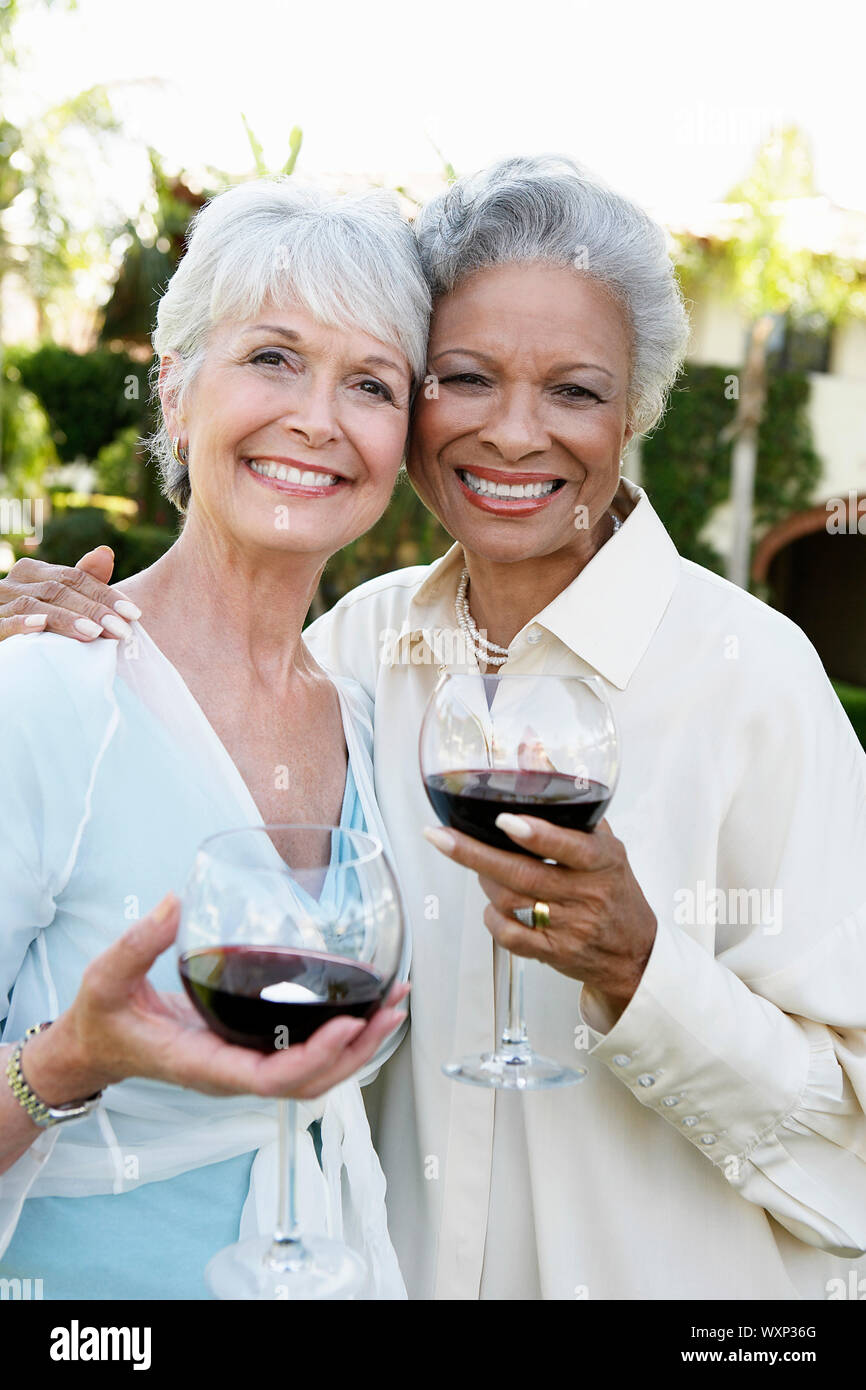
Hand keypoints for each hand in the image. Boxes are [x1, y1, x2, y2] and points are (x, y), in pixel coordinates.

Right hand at [0, 546, 138, 641]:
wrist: (2, 644)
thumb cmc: (31, 620)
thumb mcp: (58, 600)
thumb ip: (82, 580)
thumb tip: (106, 551)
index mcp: (33, 572)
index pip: (75, 577)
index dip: (106, 594)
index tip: (133, 613)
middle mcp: (15, 582)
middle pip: (59, 590)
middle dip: (94, 610)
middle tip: (121, 629)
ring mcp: (0, 603)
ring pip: (35, 605)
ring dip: (67, 618)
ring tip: (94, 633)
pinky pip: (5, 622)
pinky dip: (22, 622)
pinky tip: (41, 626)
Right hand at [24, 895, 408, 1104]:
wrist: (95, 1047)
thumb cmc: (102, 1018)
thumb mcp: (107, 978)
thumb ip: (138, 943)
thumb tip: (174, 903)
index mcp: (203, 1065)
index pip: (271, 1078)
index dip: (315, 1059)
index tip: (348, 1027)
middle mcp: (231, 1074)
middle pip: (308, 1083)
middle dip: (356, 1052)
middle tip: (392, 1009)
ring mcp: (243, 1066)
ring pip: (313, 1075)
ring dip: (358, 1047)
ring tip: (394, 1006)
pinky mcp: (249, 1051)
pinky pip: (303, 1057)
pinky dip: (340, 1039)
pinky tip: (362, 1008)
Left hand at [423, 815, 655, 1020]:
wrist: (633, 953)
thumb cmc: (613, 889)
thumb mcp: (604, 843)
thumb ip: (567, 802)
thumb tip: (531, 751)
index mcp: (601, 861)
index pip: (569, 846)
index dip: (537, 835)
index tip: (505, 820)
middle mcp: (586, 894)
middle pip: (522, 874)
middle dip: (474, 854)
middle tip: (440, 836)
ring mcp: (569, 927)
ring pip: (510, 902)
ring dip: (483, 880)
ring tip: (476, 863)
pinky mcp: (553, 953)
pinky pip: (509, 936)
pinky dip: (491, 917)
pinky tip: (493, 904)